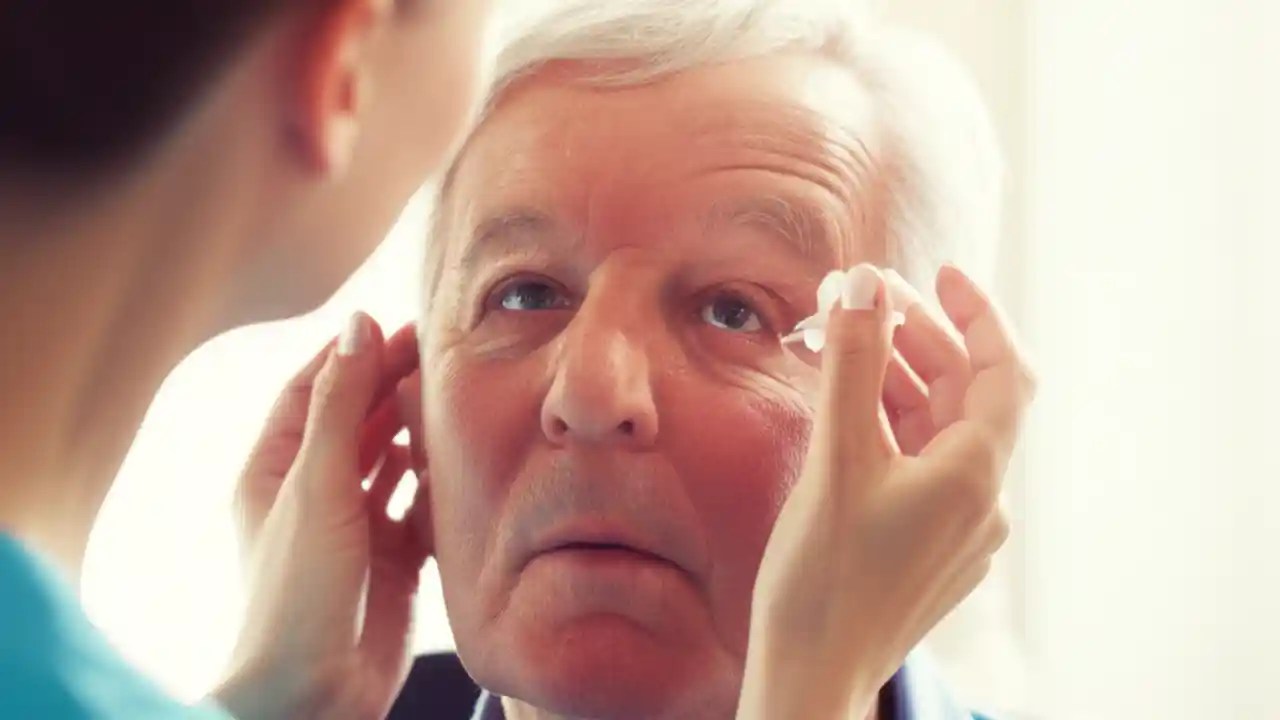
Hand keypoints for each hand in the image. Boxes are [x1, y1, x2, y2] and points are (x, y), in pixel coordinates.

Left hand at [212, 314, 429, 719]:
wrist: (314, 693)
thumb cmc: (296, 592)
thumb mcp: (316, 485)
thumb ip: (342, 405)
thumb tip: (359, 325)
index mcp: (276, 469)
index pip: (316, 388)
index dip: (356, 352)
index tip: (403, 322)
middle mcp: (313, 493)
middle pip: (358, 419)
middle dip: (394, 384)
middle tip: (447, 354)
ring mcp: (354, 527)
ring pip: (390, 461)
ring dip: (418, 431)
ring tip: (460, 398)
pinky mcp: (391, 560)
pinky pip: (419, 508)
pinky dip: (439, 485)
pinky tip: (466, 464)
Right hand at [738, 265, 1035, 718]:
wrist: (812, 676)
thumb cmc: (824, 578)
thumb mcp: (836, 459)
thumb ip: (853, 365)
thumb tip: (863, 282)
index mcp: (973, 477)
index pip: (1004, 370)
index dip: (977, 313)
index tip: (937, 273)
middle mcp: (981, 503)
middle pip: (966, 397)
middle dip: (918, 341)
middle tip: (863, 302)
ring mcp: (958, 531)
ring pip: (939, 432)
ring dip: (898, 383)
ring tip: (843, 347)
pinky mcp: (929, 549)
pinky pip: (921, 467)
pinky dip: (891, 427)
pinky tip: (848, 412)